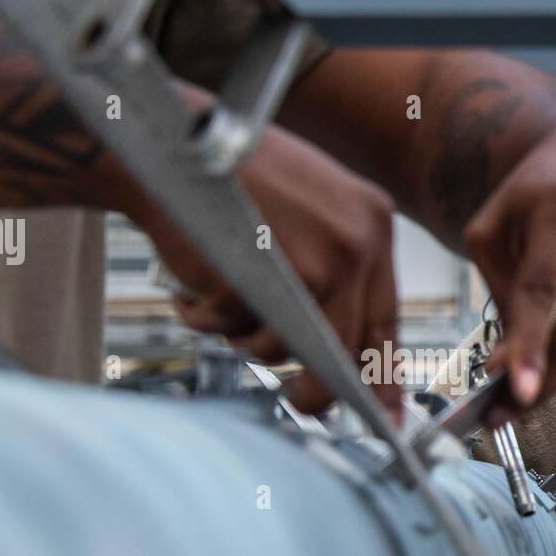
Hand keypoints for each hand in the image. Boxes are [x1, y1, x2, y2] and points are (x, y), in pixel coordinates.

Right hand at [101, 107, 401, 422]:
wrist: (168, 141)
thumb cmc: (233, 176)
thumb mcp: (312, 207)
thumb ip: (336, 267)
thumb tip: (348, 354)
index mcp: (373, 222)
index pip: (386, 318)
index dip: (381, 375)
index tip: (383, 415)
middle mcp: (354, 244)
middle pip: (343, 352)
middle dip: (315, 390)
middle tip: (297, 402)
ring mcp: (311, 263)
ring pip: (280, 348)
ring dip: (241, 334)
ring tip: (221, 288)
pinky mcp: (259, 279)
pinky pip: (230, 330)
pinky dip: (203, 316)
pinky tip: (197, 278)